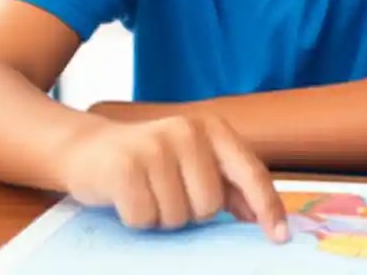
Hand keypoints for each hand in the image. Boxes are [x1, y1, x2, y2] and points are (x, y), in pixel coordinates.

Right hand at [60, 116, 288, 241]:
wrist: (87, 148)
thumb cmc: (150, 161)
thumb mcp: (193, 163)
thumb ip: (229, 186)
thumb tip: (260, 216)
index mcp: (213, 129)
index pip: (251, 173)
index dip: (267, 207)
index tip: (279, 237)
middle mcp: (187, 131)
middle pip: (210, 205)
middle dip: (190, 213)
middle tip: (167, 194)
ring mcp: (155, 146)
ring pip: (178, 216)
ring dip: (162, 217)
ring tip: (147, 193)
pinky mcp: (125, 166)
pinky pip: (146, 218)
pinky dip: (137, 219)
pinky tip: (127, 198)